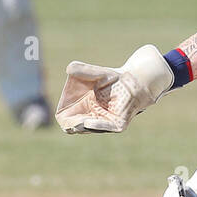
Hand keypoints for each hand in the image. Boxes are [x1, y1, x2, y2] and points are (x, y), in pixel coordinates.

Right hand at [53, 45, 173, 133]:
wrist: (134, 81)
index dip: (62, 117)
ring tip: (79, 120)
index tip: (63, 112)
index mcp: (80, 108)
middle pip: (72, 127)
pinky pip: (105, 127)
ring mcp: (104, 123)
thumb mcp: (95, 73)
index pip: (64, 118)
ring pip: (86, 129)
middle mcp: (91, 118)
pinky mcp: (118, 124)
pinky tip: (87, 122)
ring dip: (80, 125)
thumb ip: (83, 71)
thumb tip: (69, 68)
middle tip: (70, 120)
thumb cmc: (112, 78)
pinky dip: (96, 125)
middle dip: (70, 124)